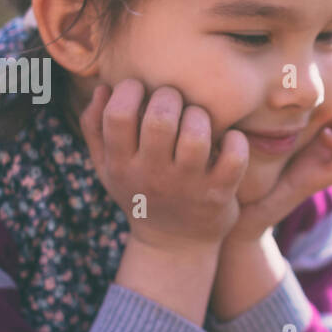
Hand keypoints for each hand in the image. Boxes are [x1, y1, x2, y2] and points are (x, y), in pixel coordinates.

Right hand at [80, 79, 248, 250]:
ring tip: (198, 119)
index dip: (129, 91)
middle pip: (160, 119)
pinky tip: (228, 138)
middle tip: (174, 102)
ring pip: (196, 135)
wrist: (175, 244)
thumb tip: (103, 87)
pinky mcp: (219, 193)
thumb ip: (95, 128)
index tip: (140, 90)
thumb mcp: (108, 168)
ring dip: (199, 116)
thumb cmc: (141, 193)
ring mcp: (188, 186)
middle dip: (169, 97)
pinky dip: (236, 140)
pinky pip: (234, 158)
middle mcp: (152, 176)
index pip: (118, 116)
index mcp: (121, 165)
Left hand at [227, 77, 331, 243]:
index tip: (328, 67)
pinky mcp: (325, 176)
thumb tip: (276, 52)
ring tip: (330, 115)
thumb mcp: (249, 111)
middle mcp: (325, 133)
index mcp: (313, 115)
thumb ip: (265, 90)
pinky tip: (326, 136)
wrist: (233, 195)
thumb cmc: (237, 147)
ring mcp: (328, 155)